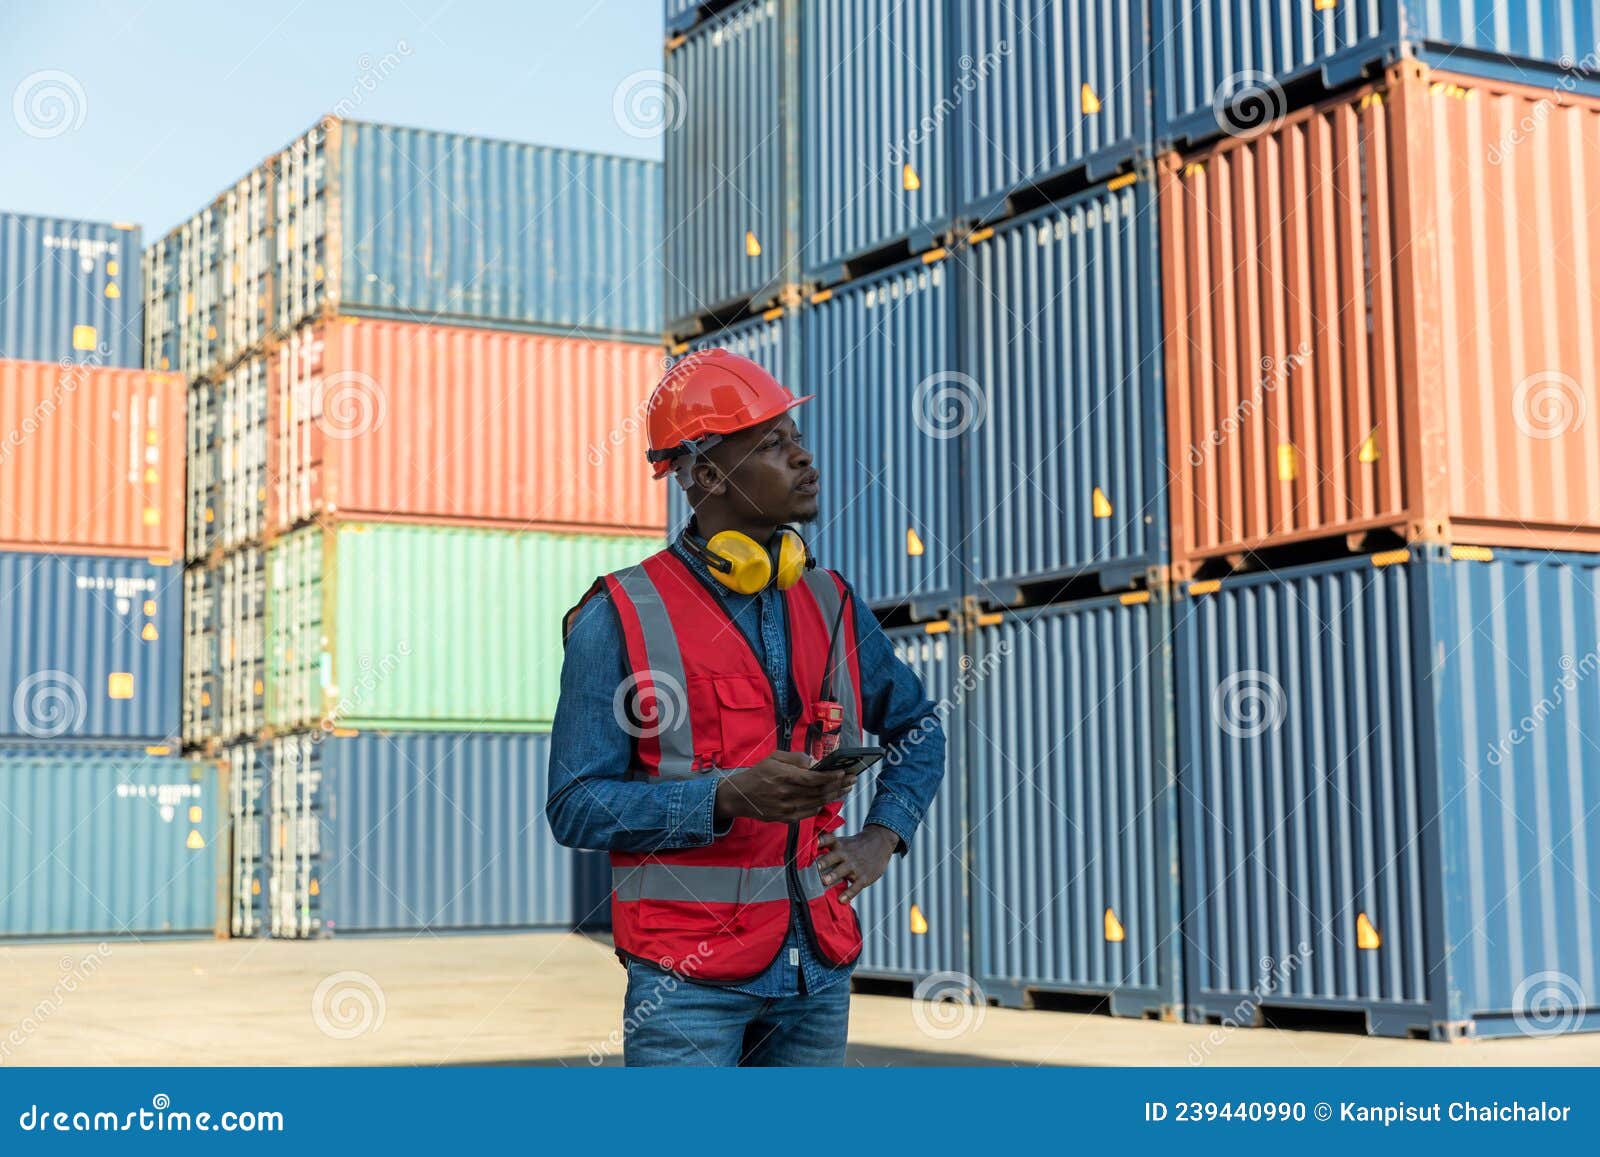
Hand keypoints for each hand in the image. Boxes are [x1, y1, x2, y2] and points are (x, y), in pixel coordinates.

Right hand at [714, 750, 859, 824]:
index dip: (831, 776)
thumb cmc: (757, 774)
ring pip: (817, 803)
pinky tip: (829, 798)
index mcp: (783, 776)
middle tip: (852, 780)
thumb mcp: (773, 758)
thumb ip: (795, 758)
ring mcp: (786, 809)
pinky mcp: (786, 819)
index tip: (844, 772)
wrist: (739, 798)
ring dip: (834, 796)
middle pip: (819, 792)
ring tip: (846, 789)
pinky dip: (821, 805)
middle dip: (839, 785)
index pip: (813, 778)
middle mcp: (786, 794)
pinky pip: (809, 812)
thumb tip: (815, 762)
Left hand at [815, 825, 897, 904]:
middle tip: (816, 867)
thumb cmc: (856, 846)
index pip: (829, 840)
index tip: (814, 843)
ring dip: (833, 875)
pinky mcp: (864, 877)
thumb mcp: (843, 842)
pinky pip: (856, 887)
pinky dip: (849, 894)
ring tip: (825, 881)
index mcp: (840, 845)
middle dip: (824, 862)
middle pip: (834, 856)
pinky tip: (841, 900)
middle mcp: (847, 854)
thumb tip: (808, 851)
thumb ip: (827, 847)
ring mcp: (855, 866)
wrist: (880, 844)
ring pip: (843, 871)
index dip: (821, 841)